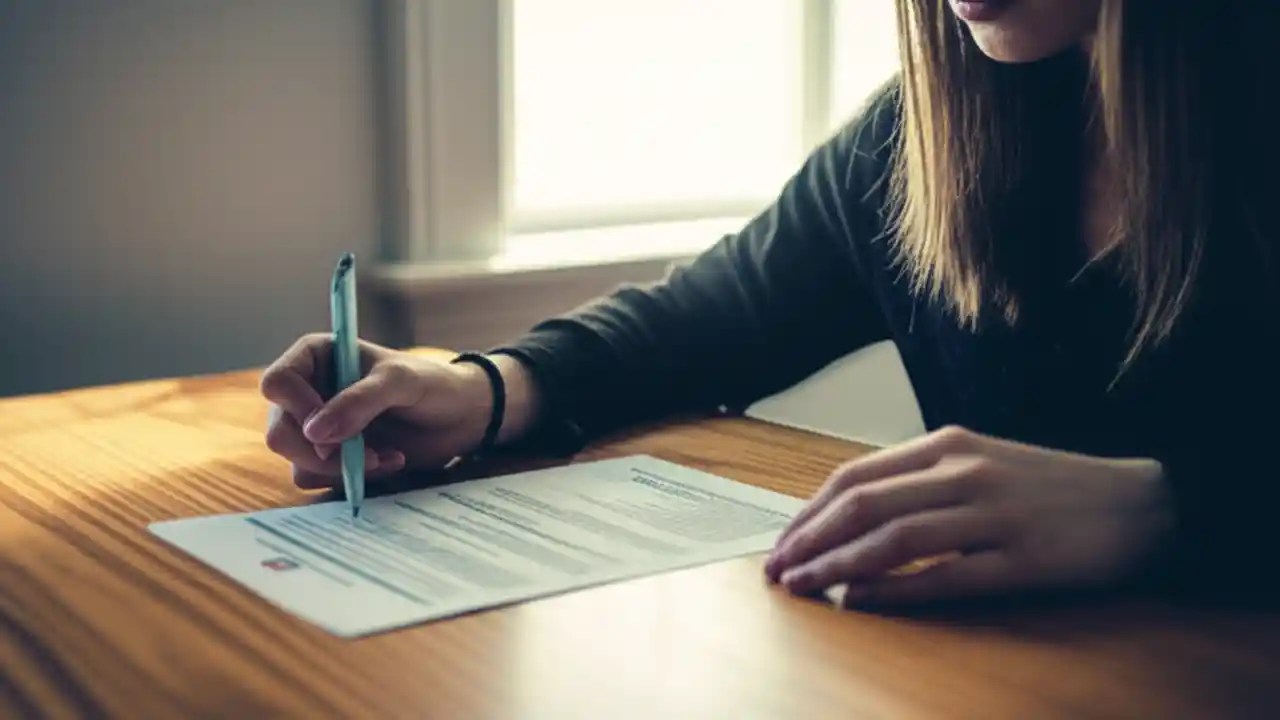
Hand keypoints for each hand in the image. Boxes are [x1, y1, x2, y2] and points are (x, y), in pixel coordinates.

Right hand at [259, 334, 537, 489]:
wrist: (460, 415)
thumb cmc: (432, 384)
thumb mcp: (399, 382)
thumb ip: (359, 402)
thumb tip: (314, 432)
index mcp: (315, 357)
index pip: (278, 383)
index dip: (297, 409)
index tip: (328, 430)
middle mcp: (307, 391)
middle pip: (280, 432)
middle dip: (321, 452)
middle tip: (364, 455)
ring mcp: (317, 427)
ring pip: (298, 461)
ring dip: (342, 468)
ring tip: (386, 456)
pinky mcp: (331, 456)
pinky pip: (319, 479)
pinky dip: (351, 478)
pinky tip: (389, 461)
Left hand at [764, 426, 1173, 605]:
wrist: (1141, 503)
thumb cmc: (1049, 486)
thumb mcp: (980, 463)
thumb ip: (920, 482)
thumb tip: (852, 514)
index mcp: (947, 445)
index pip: (855, 475)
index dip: (809, 511)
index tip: (782, 541)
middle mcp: (963, 472)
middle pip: (862, 505)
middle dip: (808, 540)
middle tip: (777, 570)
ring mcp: (992, 514)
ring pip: (891, 540)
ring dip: (836, 566)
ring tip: (802, 587)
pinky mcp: (1020, 559)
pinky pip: (941, 578)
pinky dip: (893, 590)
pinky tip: (860, 601)